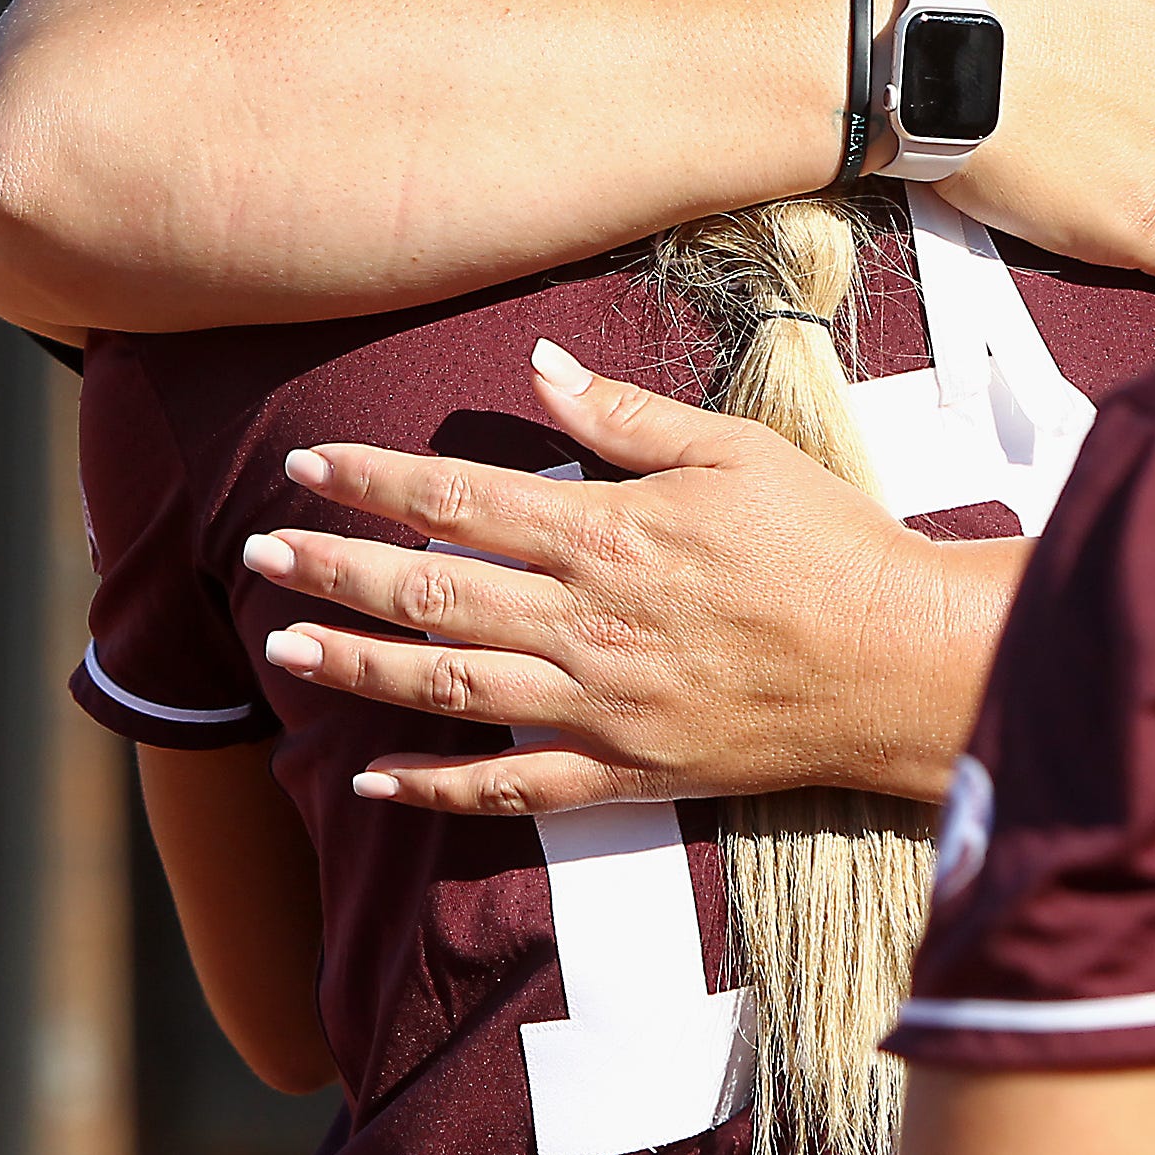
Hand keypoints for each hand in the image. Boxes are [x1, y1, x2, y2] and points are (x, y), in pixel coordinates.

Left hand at [243, 350, 999, 813]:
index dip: (375, 481)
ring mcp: (598, 705)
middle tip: (259, 550)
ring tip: (284, 651)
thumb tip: (541, 367)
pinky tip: (376, 780)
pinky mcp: (623, 771)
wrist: (895, 662)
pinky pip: (510, 787)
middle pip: (431, 592)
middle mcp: (587, 621)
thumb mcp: (736, 451)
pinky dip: (436, 786)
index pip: (461, 500)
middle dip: (335, 569)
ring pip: (448, 688)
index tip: (306, 466)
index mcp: (610, 532)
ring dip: (357, 669)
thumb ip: (628, 416)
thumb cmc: (826, 542)